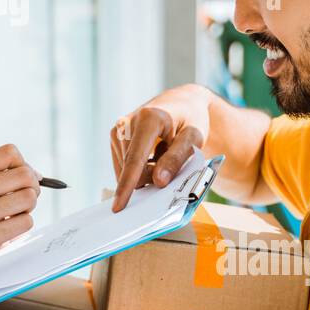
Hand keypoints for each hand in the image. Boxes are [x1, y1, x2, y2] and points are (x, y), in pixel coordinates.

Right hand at [0, 144, 40, 300]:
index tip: (21, 179)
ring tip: (13, 213)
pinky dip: (23, 224)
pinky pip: (26, 222)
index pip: (9, 152)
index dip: (23, 164)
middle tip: (23, 198)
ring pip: (29, 198)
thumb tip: (36, 174)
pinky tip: (7, 228)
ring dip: (29, 207)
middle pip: (25, 175)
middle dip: (32, 186)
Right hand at [110, 84, 209, 211]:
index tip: (118, 206)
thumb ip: (176, 159)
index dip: (127, 185)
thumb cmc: (191, 119)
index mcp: (148, 119)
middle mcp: (127, 122)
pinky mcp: (115, 136)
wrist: (181, 102)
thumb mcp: (194, 138)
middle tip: (172, 164)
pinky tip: (152, 153)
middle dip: (152, 176)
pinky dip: (140, 167)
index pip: (135, 160)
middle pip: (133, 169)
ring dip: (147, 171)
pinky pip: (125, 166)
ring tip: (162, 153)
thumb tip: (158, 182)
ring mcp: (118, 129)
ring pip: (127, 170)